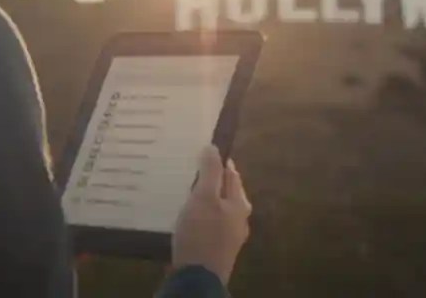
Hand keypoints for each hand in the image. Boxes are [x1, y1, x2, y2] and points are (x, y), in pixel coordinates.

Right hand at [171, 145, 251, 285]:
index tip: (202, 151)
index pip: (231, 174)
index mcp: (239, 204)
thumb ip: (210, 172)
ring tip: (185, 192)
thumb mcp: (204, 198)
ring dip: (204, 200)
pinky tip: (186, 218)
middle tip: (191, 170)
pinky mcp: (216, 249)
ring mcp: (229, 237)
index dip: (218, 161)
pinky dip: (200, 217)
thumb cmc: (202, 234)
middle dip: (211, 181)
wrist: (197, 278)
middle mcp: (239, 220)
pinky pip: (209, 225)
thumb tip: (214, 147)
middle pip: (226, 193)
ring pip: (217, 209)